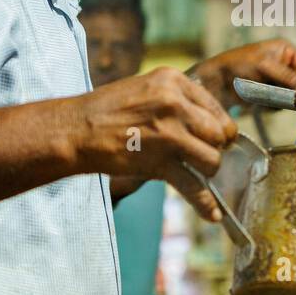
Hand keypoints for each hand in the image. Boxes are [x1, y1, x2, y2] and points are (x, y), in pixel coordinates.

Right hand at [67, 67, 236, 222]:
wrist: (75, 130)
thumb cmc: (107, 110)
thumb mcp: (146, 87)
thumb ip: (176, 99)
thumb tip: (205, 119)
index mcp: (173, 81)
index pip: (215, 107)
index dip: (219, 127)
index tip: (217, 138)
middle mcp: (175, 104)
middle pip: (219, 133)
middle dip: (216, 147)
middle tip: (204, 155)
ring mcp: (169, 134)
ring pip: (212, 159)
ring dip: (208, 170)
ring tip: (197, 173)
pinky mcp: (160, 162)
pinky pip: (194, 186)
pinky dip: (205, 203)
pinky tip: (212, 213)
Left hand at [187, 39, 295, 107]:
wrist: (217, 80)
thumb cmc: (238, 65)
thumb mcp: (265, 67)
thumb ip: (287, 77)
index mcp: (285, 49)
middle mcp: (283, 62)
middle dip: (293, 92)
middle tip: (283, 98)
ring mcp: (276, 77)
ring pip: (291, 94)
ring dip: (282, 99)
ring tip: (267, 96)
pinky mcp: (269, 90)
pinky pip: (280, 100)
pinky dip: (274, 103)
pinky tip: (263, 100)